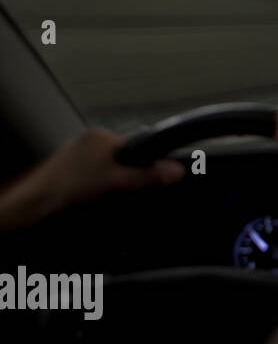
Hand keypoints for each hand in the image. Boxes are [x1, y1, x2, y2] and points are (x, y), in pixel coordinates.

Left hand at [0, 128, 183, 230]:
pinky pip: (97, 183)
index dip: (145, 167)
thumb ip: (149, 175)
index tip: (149, 181)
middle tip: (121, 193)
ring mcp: (78, 160)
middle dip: (128, 180)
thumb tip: (177, 169)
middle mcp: (88, 144)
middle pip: (126, 162)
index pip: (138, 148)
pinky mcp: (71, 176)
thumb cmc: (66, 188)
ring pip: (111, 175)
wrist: (34, 207)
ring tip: (102, 198)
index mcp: (100, 137)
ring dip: (112, 188)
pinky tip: (93, 202)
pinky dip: (99, 193)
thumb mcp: (117, 181)